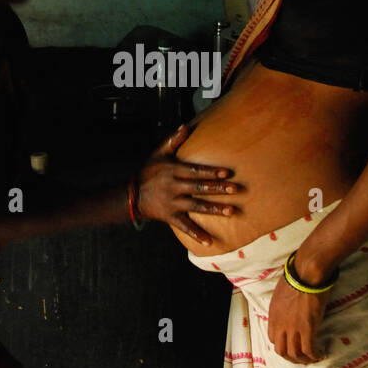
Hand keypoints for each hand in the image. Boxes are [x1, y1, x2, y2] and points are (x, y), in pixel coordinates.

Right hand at [135, 124, 242, 244]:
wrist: (131, 195)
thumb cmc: (148, 171)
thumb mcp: (158, 153)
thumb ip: (173, 140)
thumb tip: (186, 126)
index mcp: (173, 171)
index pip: (195, 171)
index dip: (211, 172)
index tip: (227, 173)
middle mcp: (174, 187)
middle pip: (199, 188)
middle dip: (218, 189)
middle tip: (236, 189)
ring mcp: (172, 203)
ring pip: (196, 206)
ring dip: (214, 209)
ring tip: (231, 211)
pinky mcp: (170, 216)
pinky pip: (185, 226)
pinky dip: (196, 234)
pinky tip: (209, 241)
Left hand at [268, 260, 328, 363]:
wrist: (306, 272)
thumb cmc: (297, 276)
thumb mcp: (282, 293)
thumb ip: (284, 305)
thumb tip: (291, 309)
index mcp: (273, 315)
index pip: (273, 339)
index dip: (283, 345)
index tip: (292, 346)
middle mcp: (280, 324)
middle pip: (281, 350)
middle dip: (292, 358)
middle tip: (302, 358)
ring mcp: (293, 327)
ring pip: (295, 354)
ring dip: (303, 360)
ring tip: (313, 358)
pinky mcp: (307, 328)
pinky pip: (309, 349)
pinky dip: (314, 355)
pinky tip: (320, 354)